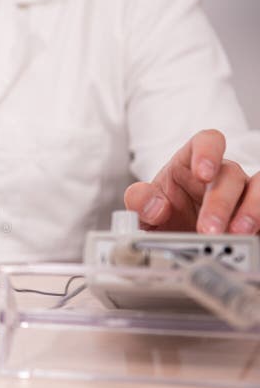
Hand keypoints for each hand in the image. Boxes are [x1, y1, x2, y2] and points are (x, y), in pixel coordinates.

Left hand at [124, 129, 258, 234]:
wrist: (174, 246)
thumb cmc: (162, 220)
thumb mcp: (141, 212)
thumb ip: (139, 203)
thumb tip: (155, 206)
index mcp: (190, 165)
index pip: (206, 142)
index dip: (208, 152)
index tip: (202, 173)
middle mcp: (221, 176)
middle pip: (230, 174)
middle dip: (220, 202)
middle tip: (208, 229)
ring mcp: (242, 195)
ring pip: (258, 189)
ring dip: (252, 209)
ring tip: (238, 233)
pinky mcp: (254, 216)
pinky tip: (251, 238)